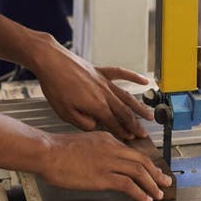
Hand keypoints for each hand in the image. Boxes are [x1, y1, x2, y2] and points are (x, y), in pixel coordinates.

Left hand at [32, 36, 153, 140]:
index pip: (114, 123)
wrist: (50, 60)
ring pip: (126, 96)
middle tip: (144, 133)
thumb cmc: (55, 86)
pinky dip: (133, 77)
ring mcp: (103, 81)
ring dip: (138, 107)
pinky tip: (144, 81)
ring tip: (149, 115)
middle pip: (123, 111)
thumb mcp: (65, 113)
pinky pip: (120, 73)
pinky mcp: (99, 70)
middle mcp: (104, 93)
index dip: (123, 132)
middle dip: (134, 124)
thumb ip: (83, 123)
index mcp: (97, 106)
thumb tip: (94, 125)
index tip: (131, 139)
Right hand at [41, 131, 171, 200]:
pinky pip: (128, 185)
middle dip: (155, 172)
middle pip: (141, 160)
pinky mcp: (103, 176)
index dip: (146, 162)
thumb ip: (97, 149)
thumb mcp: (83, 142)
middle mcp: (111, 148)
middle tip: (164, 181)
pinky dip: (140, 192)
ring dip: (151, 184)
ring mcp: (108, 162)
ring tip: (158, 193)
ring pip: (138, 172)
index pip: (132, 151)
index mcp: (107, 139)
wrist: (48, 151)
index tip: (152, 170)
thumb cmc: (59, 149)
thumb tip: (103, 159)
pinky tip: (145, 199)